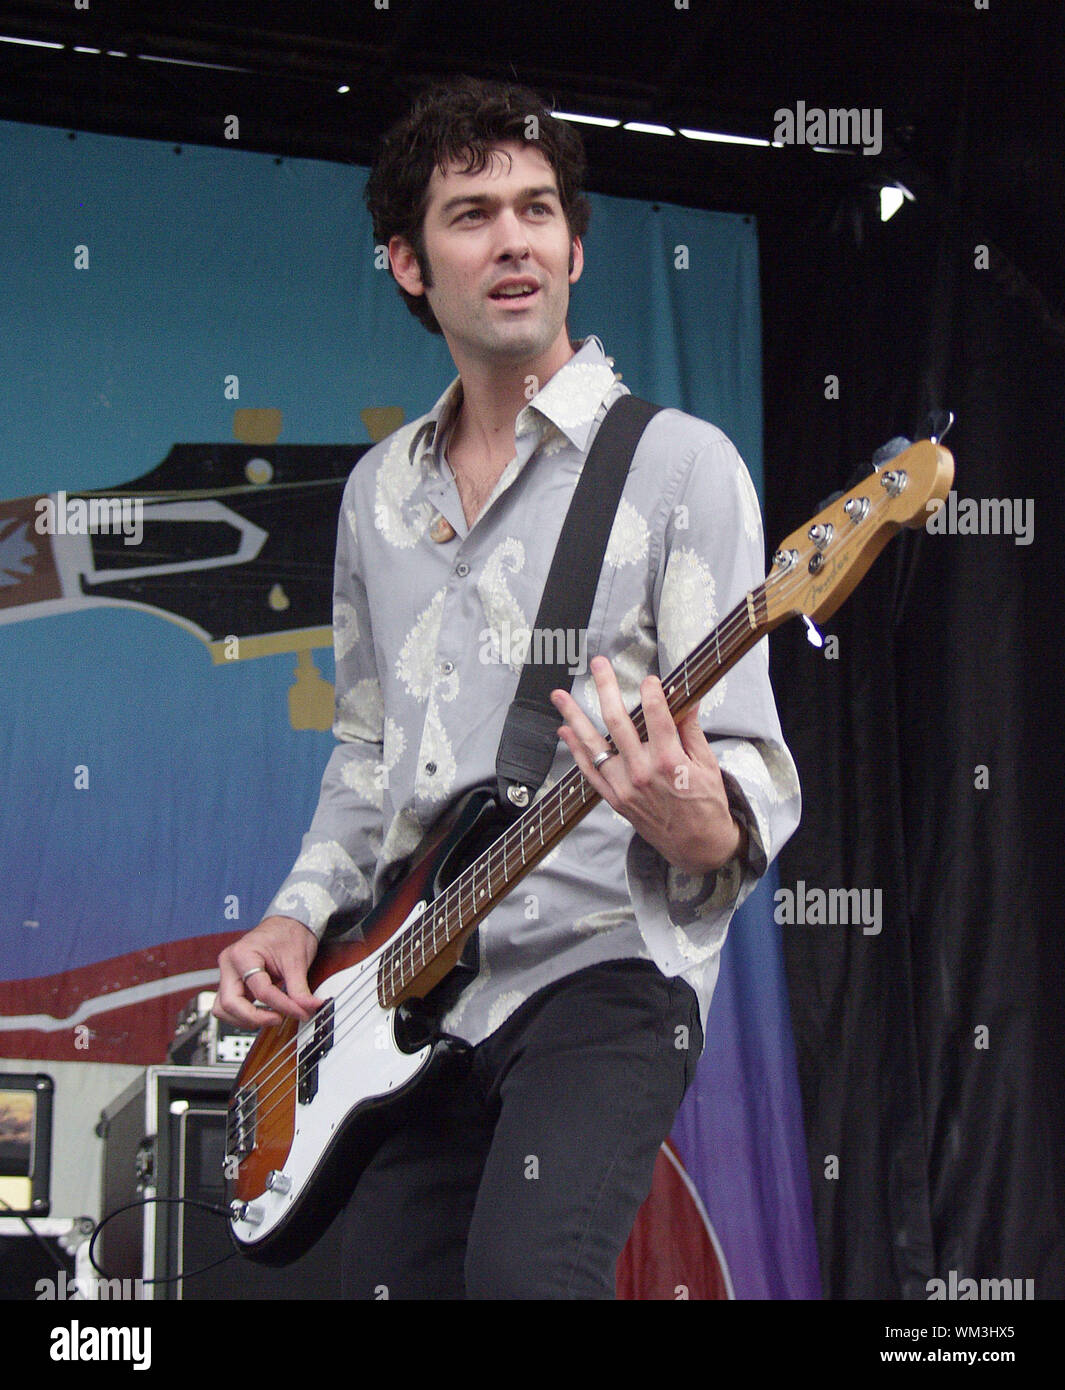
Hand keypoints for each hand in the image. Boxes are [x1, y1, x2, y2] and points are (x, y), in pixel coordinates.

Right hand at [213, 915, 321, 1028]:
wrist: (289, 922)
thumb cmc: (289, 933)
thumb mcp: (297, 961)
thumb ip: (300, 989)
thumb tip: (308, 1008)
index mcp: (242, 954)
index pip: (260, 991)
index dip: (283, 1005)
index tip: (301, 1011)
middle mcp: (230, 965)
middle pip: (229, 1004)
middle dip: (254, 1017)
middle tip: (278, 1019)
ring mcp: (229, 974)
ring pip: (224, 1009)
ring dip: (245, 1019)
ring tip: (271, 1018)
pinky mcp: (235, 982)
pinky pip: (232, 1005)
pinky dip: (245, 1014)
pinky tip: (265, 1013)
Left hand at [551, 656, 745, 875]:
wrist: (698, 846)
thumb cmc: (707, 804)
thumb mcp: (708, 764)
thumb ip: (692, 731)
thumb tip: (688, 701)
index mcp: (670, 760)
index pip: (656, 714)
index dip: (651, 691)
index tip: (649, 679)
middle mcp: (643, 772)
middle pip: (618, 721)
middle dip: (606, 688)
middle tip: (598, 665)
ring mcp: (625, 787)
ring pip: (594, 745)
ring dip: (575, 717)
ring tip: (560, 696)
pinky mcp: (616, 800)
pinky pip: (589, 773)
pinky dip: (575, 751)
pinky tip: (565, 732)